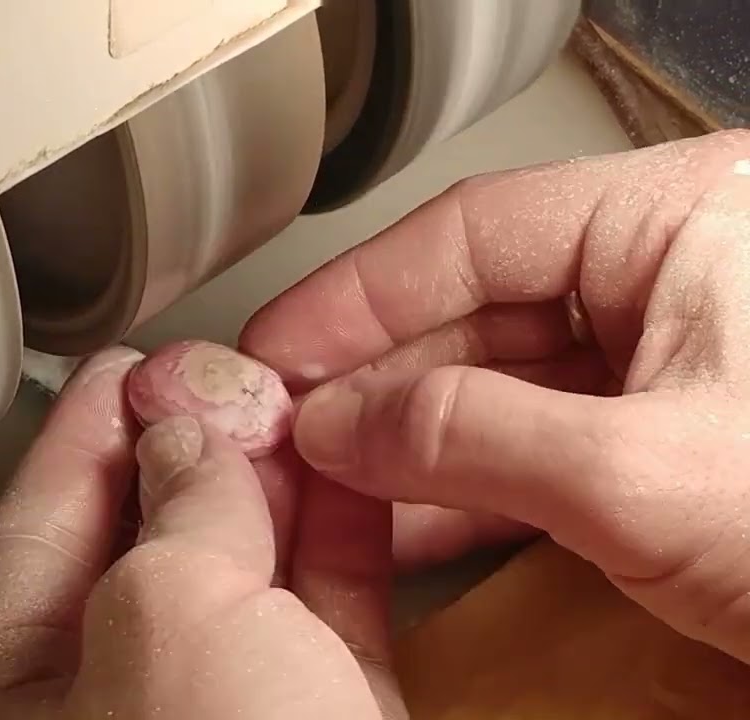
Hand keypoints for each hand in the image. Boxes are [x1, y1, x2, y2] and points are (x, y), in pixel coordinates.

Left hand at [0, 348, 403, 719]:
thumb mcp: (169, 621)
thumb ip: (173, 510)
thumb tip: (187, 436)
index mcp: (22, 703)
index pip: (35, 533)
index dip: (79, 438)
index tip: (121, 366)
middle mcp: (118, 713)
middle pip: (141, 542)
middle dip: (184, 444)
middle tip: (223, 369)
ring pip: (241, 572)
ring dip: (271, 480)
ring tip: (294, 402)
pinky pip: (325, 614)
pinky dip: (341, 539)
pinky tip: (353, 475)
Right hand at [240, 129, 749, 661]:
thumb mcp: (648, 477)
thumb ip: (474, 438)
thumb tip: (343, 424)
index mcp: (686, 222)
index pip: (474, 234)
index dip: (356, 296)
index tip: (277, 352)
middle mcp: (674, 278)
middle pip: (477, 311)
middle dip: (375, 383)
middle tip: (289, 433)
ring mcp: (672, 361)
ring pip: (502, 383)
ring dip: (408, 440)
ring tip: (324, 481)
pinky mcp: (670, 439)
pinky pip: (541, 443)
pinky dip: (467, 483)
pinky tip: (398, 514)